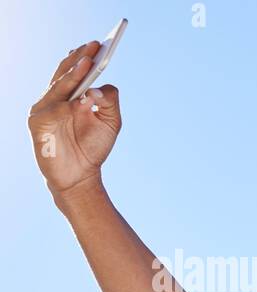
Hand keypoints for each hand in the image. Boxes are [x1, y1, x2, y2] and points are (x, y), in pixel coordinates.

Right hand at [29, 42, 121, 196]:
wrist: (80, 175)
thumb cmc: (93, 147)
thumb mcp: (110, 122)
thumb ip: (109, 101)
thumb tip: (97, 87)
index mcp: (70, 95)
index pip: (74, 71)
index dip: (84, 57)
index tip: (98, 44)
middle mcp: (55, 98)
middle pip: (65, 73)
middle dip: (79, 59)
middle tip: (93, 46)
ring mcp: (44, 108)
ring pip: (59, 85)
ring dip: (73, 73)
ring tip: (87, 61)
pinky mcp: (38, 122)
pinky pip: (53, 107)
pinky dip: (66, 100)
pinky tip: (80, 94)